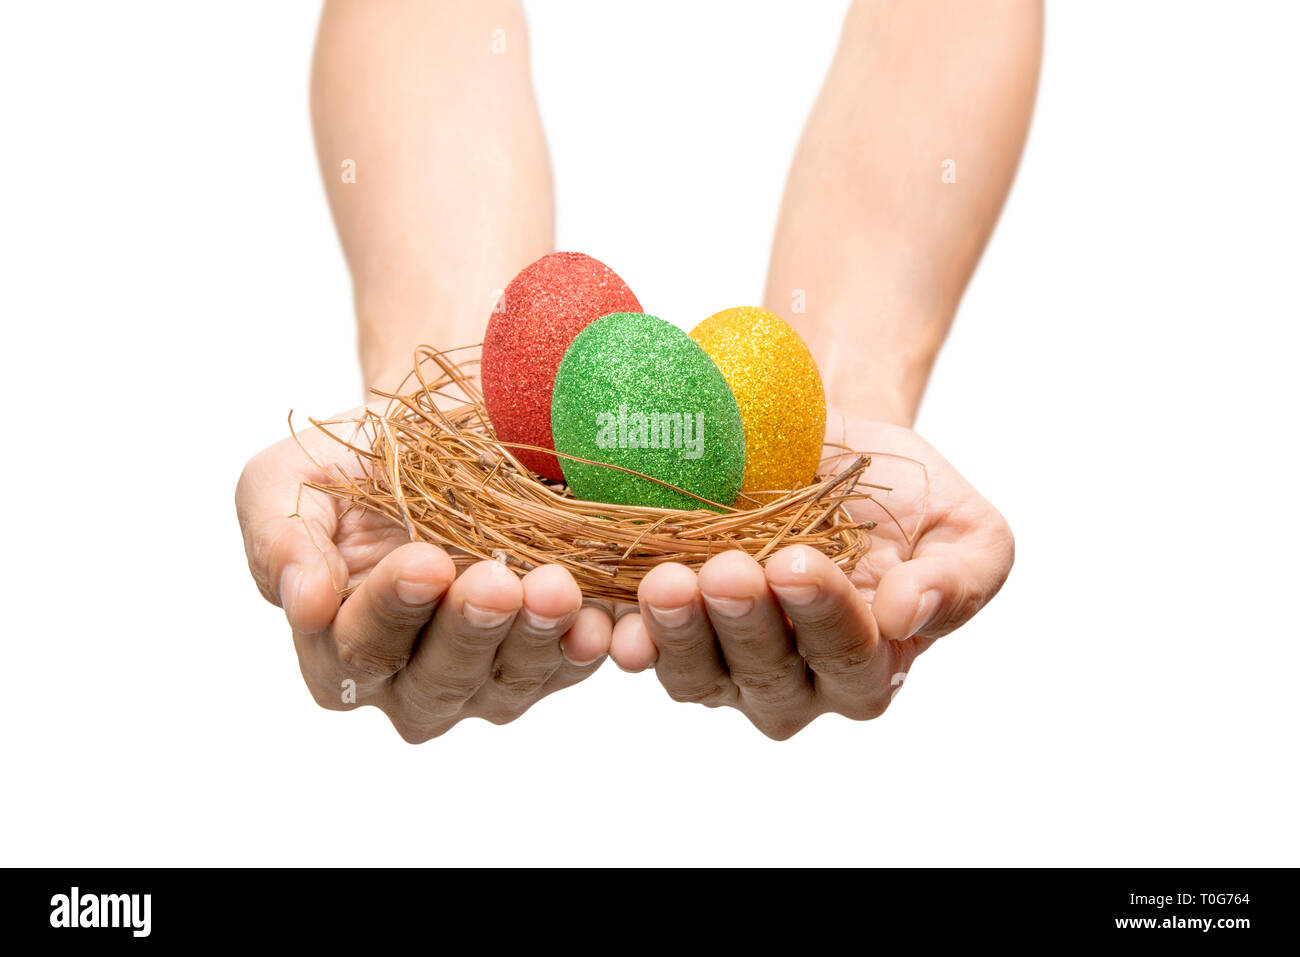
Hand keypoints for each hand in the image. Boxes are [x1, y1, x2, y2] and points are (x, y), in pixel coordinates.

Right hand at [235, 410, 612, 740]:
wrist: (435, 440)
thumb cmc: (351, 466)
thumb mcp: (286, 482)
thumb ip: (279, 541)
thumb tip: (299, 604)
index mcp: (337, 649)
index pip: (358, 646)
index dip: (389, 609)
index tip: (422, 561)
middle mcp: (409, 683)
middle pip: (439, 678)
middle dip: (468, 628)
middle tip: (494, 579)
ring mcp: (483, 681)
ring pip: (508, 681)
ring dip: (534, 637)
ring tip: (553, 586)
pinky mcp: (546, 662)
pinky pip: (568, 667)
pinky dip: (585, 646)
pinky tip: (600, 620)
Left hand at [607, 413, 1013, 738]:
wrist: (828, 446)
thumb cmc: (904, 495)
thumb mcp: (965, 528)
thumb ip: (960, 580)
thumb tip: (909, 615)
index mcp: (871, 666)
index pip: (850, 659)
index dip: (824, 617)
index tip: (798, 561)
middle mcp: (794, 681)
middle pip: (766, 676)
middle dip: (744, 624)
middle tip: (726, 571)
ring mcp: (723, 663)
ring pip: (696, 673)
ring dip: (677, 632)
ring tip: (665, 582)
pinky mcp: (667, 633)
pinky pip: (640, 647)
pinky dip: (620, 633)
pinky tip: (608, 612)